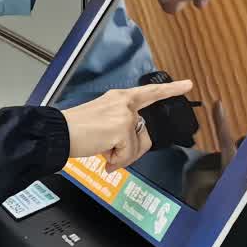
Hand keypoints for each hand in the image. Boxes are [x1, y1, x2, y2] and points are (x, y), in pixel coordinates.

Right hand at [59, 79, 193, 170]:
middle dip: (134, 151)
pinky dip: (118, 161)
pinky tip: (105, 158)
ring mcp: (125, 115)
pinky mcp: (122, 129)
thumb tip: (128, 149)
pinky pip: (129, 154)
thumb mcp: (103, 122)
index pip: (149, 92)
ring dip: (123, 157)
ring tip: (105, 154)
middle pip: (145, 134)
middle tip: (115, 157)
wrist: (59, 132)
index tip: (187, 85)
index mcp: (119, 98)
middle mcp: (124, 103)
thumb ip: (120, 128)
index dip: (170, 90)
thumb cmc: (75, 129)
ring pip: (137, 146)